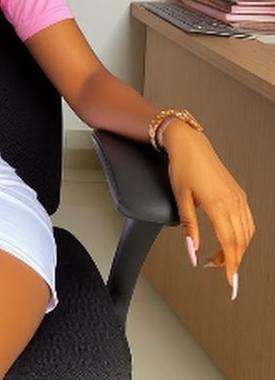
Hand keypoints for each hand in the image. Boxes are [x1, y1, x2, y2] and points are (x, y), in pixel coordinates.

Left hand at [163, 121, 254, 298]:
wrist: (190, 144)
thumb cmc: (182, 167)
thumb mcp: (180, 197)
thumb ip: (189, 227)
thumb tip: (192, 251)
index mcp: (218, 204)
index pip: (230, 244)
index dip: (231, 266)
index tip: (231, 283)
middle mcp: (233, 202)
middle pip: (240, 241)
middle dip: (231, 260)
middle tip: (216, 268)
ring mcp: (239, 197)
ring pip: (247, 233)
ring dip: (237, 248)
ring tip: (220, 256)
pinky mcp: (239, 194)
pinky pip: (247, 221)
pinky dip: (242, 235)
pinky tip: (232, 239)